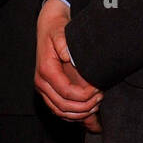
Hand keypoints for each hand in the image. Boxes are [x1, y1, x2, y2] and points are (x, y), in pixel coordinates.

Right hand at [34, 0, 101, 120]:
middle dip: (85, 106)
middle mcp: (41, 83)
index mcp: (46, 70)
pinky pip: (59, 110)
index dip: (85, 95)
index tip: (99, 88)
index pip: (67, 92)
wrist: (48, 28)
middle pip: (64, 106)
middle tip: (101, 97)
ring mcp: (43, 89)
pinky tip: (88, 111)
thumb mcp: (60, 32)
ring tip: (97, 104)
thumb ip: (63, 44)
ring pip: (61, 112)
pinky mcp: (48, 92)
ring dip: (80, 113)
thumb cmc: (56, 30)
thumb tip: (68, 56)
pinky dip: (74, 115)